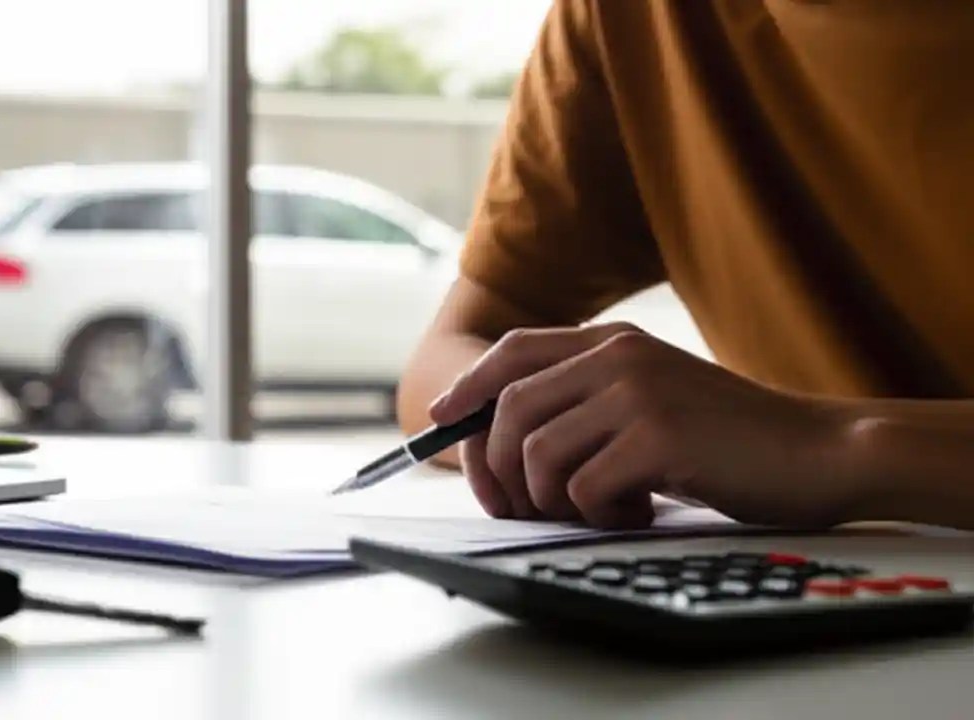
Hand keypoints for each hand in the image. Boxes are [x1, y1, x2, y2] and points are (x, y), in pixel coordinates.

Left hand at [430, 324, 861, 528]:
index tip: (440, 420)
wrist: (819, 452)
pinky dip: (597, 514)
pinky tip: (637, 512)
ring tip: (601, 508)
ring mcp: (637, 393)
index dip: (468, 385)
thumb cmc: (729, 440)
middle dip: (496, 468)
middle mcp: (618, 357)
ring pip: (535, 453)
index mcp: (614, 343)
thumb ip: (588, 405)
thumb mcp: (652, 401)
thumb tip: (502, 446)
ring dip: (552, 499)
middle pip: (509, 411)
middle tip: (520, 507)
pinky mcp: (657, 437)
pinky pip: (580, 486)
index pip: (514, 352)